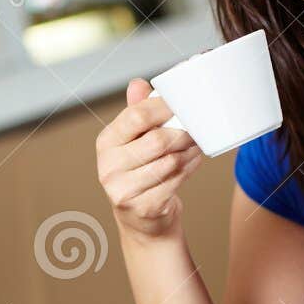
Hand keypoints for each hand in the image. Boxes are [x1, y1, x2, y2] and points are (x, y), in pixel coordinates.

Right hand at [95, 79, 202, 239]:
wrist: (142, 220)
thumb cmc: (141, 172)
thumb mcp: (134, 141)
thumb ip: (137, 112)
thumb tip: (138, 84)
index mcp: (106, 142)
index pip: (135, 116)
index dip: (163, 107)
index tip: (182, 103)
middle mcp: (109, 167)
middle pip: (157, 140)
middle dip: (183, 132)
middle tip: (197, 127)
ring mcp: (123, 190)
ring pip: (170, 161)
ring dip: (189, 151)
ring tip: (195, 144)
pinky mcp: (142, 207)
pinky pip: (175, 181)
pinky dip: (189, 168)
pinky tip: (192, 161)